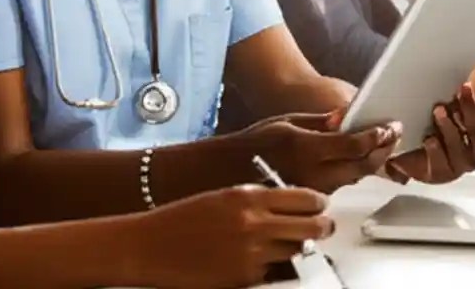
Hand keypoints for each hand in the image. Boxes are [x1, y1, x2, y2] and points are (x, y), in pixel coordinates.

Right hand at [132, 184, 332, 288]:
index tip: (322, 205)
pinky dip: (272, 266)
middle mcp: (254, 224)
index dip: (319, 203)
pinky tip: (260, 259)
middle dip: (322, 227)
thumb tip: (291, 205)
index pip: (306, 198)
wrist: (149, 246)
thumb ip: (258, 200)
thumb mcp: (224, 197)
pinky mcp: (244, 278)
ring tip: (291, 244)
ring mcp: (251, 254)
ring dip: (298, 248)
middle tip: (324, 227)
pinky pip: (273, 272)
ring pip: (296, 251)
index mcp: (249, 196)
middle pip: (312, 227)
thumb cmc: (181, 219)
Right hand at [241, 111, 400, 193]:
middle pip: (362, 167)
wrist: (231, 171)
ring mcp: (313, 191)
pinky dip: (354, 172)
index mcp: (306, 148)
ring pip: (355, 178)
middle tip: (395, 136)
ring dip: (372, 162)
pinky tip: (361, 160)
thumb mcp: (288, 121)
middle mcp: (312, 174)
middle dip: (384, 151)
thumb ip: (320, 121)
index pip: (354, 145)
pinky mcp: (311, 201)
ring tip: (384, 145)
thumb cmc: (257, 142)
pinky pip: (341, 186)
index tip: (390, 127)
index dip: (378, 136)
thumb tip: (346, 115)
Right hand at [385, 84, 474, 184]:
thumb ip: (392, 164)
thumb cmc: (419, 154)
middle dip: (449, 128)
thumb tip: (384, 161)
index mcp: (440, 171)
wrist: (446, 149)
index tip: (428, 139)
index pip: (440, 165)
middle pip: (460, 147)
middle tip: (438, 109)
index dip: (436, 153)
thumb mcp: (404, 162)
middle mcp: (461, 163)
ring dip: (469, 110)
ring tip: (461, 90)